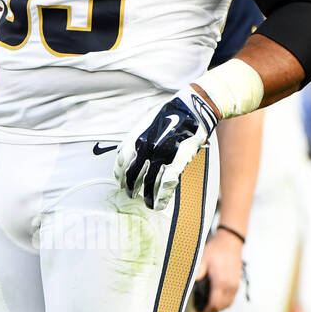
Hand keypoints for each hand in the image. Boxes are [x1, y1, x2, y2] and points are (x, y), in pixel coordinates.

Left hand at [115, 86, 218, 210]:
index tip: (120, 182)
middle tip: (131, 195)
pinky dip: (162, 196)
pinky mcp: (178, 159)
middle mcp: (146, 148)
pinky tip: (159, 204)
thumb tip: (123, 152)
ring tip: (147, 203)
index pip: (121, 162)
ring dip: (147, 196)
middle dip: (131, 188)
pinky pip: (167, 183)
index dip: (119, 175)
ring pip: (149, 183)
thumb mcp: (145, 122)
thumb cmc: (169, 114)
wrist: (191, 107)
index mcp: (136, 138)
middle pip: (133, 175)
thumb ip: (133, 138)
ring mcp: (162, 154)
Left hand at [194, 228, 243, 311]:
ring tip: (207, 305)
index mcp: (220, 282)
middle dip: (211, 310)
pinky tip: (216, 298)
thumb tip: (188, 285)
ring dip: (218, 307)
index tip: (198, 311)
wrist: (230, 241)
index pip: (214, 304)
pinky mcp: (237, 282)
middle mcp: (230, 286)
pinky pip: (232, 298)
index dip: (206, 310)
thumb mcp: (202, 260)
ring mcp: (235, 285)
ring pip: (228, 304)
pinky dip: (224, 302)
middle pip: (221, 307)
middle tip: (200, 309)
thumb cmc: (215, 250)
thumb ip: (197, 273)